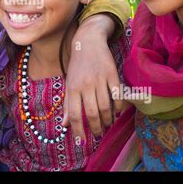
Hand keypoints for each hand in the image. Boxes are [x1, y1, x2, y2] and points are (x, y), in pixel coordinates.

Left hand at [63, 13, 122, 142]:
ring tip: (107, 125)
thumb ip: (67, 104)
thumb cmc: (77, 66)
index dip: (78, 131)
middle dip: (96, 128)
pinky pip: (117, 95)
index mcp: (72, 87)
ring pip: (105, 107)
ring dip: (107, 120)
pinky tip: (116, 113)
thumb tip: (64, 125)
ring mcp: (99, 79)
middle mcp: (85, 84)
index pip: (75, 114)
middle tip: (98, 135)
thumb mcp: (69, 83)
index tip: (82, 142)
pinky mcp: (112, 74)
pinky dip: (118, 107)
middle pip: (92, 113)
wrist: (88, 42)